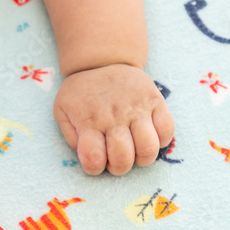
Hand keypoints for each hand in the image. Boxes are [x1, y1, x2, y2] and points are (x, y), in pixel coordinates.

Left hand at [53, 64, 174, 175]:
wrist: (102, 60)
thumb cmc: (82, 93)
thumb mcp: (62, 111)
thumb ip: (72, 137)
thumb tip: (89, 156)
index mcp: (89, 121)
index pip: (94, 159)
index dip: (95, 168)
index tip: (96, 162)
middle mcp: (114, 116)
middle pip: (124, 158)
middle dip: (120, 168)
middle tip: (117, 159)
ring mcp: (137, 108)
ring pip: (148, 148)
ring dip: (142, 159)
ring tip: (135, 152)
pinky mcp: (155, 101)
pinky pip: (167, 131)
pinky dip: (161, 141)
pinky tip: (149, 137)